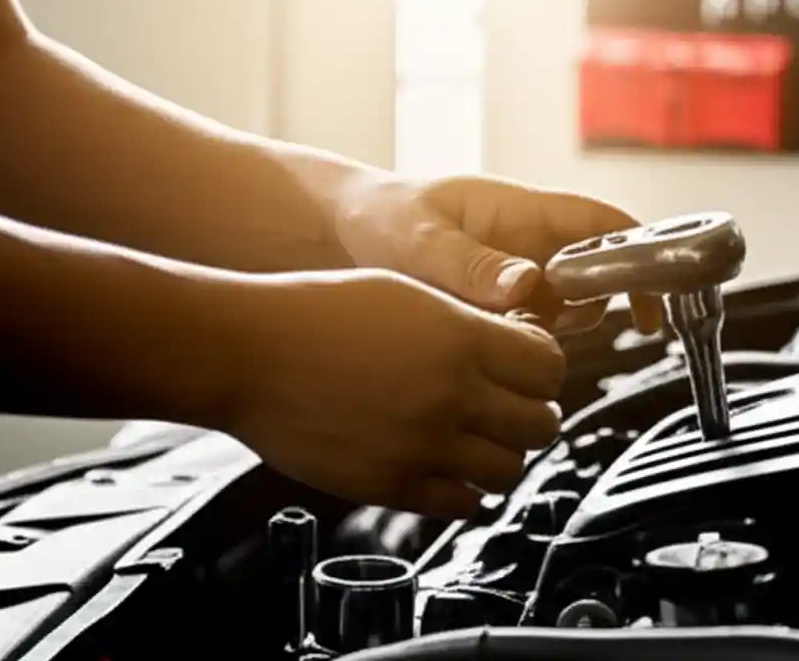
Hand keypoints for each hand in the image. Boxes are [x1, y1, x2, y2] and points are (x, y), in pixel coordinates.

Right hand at [212, 269, 564, 517]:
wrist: (249, 354)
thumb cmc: (317, 313)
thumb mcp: (408, 294)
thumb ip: (469, 325)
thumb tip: (515, 348)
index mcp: (461, 339)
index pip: (550, 367)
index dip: (543, 368)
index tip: (527, 368)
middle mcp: (452, 396)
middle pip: (542, 424)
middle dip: (533, 414)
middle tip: (510, 407)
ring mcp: (424, 446)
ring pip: (510, 470)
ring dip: (502, 455)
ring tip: (476, 439)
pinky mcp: (393, 486)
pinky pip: (463, 503)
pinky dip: (465, 488)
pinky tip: (446, 465)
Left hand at [333, 175, 664, 334]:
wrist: (340, 236)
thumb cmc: (381, 220)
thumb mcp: (420, 241)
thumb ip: (472, 266)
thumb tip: (529, 287)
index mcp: (525, 211)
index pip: (607, 223)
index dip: (643, 253)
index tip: (653, 298)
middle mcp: (533, 243)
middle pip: (601, 275)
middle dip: (592, 306)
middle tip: (543, 328)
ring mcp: (521, 276)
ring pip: (571, 311)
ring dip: (554, 332)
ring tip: (499, 333)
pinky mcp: (504, 307)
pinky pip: (537, 331)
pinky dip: (527, 346)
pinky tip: (489, 348)